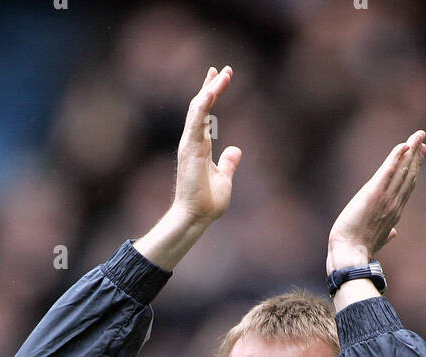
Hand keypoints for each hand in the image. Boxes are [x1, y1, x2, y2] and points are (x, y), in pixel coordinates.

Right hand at [173, 65, 241, 227]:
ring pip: (198, 109)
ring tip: (222, 73)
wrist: (196, 217)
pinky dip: (203, 104)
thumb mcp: (224, 178)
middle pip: (200, 106)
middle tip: (223, 69)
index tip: (221, 77)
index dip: (212, 94)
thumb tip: (236, 150)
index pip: (205, 114)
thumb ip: (228, 163)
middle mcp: (193, 141)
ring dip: (210, 90)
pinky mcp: (190, 149)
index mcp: (201, 146)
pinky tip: (210, 90)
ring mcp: (190, 144)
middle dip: (211, 86)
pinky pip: (196, 121)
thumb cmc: (207, 203)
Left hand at [327, 130, 425, 269]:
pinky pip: (388, 171)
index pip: (407, 186)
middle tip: (422, 138)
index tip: (419, 154)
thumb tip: (394, 232)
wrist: (350, 255)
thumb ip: (387, 233)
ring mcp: (385, 198)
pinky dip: (396, 157)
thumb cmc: (359, 249)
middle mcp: (394, 203)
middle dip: (416, 155)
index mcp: (394, 212)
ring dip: (410, 150)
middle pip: (409, 174)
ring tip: (417, 136)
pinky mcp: (373, 194)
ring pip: (402, 170)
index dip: (414, 168)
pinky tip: (403, 145)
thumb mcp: (377, 240)